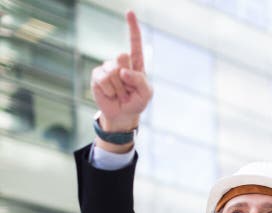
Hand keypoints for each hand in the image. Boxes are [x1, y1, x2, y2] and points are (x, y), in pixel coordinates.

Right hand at [91, 10, 151, 132]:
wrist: (123, 114)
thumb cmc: (137, 101)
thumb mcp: (146, 93)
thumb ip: (140, 81)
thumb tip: (123, 71)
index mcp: (136, 63)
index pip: (135, 42)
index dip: (132, 28)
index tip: (129, 12)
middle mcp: (120, 62)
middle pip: (122, 57)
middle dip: (127, 76)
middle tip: (128, 88)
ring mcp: (108, 68)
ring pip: (113, 72)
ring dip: (119, 88)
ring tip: (121, 94)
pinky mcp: (97, 76)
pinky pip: (103, 80)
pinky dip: (110, 91)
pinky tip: (111, 94)